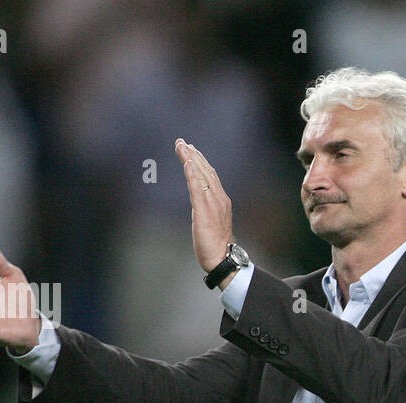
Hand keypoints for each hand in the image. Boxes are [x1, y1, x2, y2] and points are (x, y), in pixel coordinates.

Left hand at [176, 138, 233, 271]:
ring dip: (191, 159)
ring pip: (201, 176)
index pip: (210, 175)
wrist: (223, 258)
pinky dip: (192, 174)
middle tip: (182, 142)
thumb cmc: (216, 244)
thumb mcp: (211, 222)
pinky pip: (197, 188)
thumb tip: (199, 203)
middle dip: (193, 155)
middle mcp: (219, 198)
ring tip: (182, 147)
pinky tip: (187, 163)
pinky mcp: (204, 211)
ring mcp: (213, 204)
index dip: (199, 161)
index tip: (190, 149)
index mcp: (221, 200)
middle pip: (205, 171)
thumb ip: (206, 209)